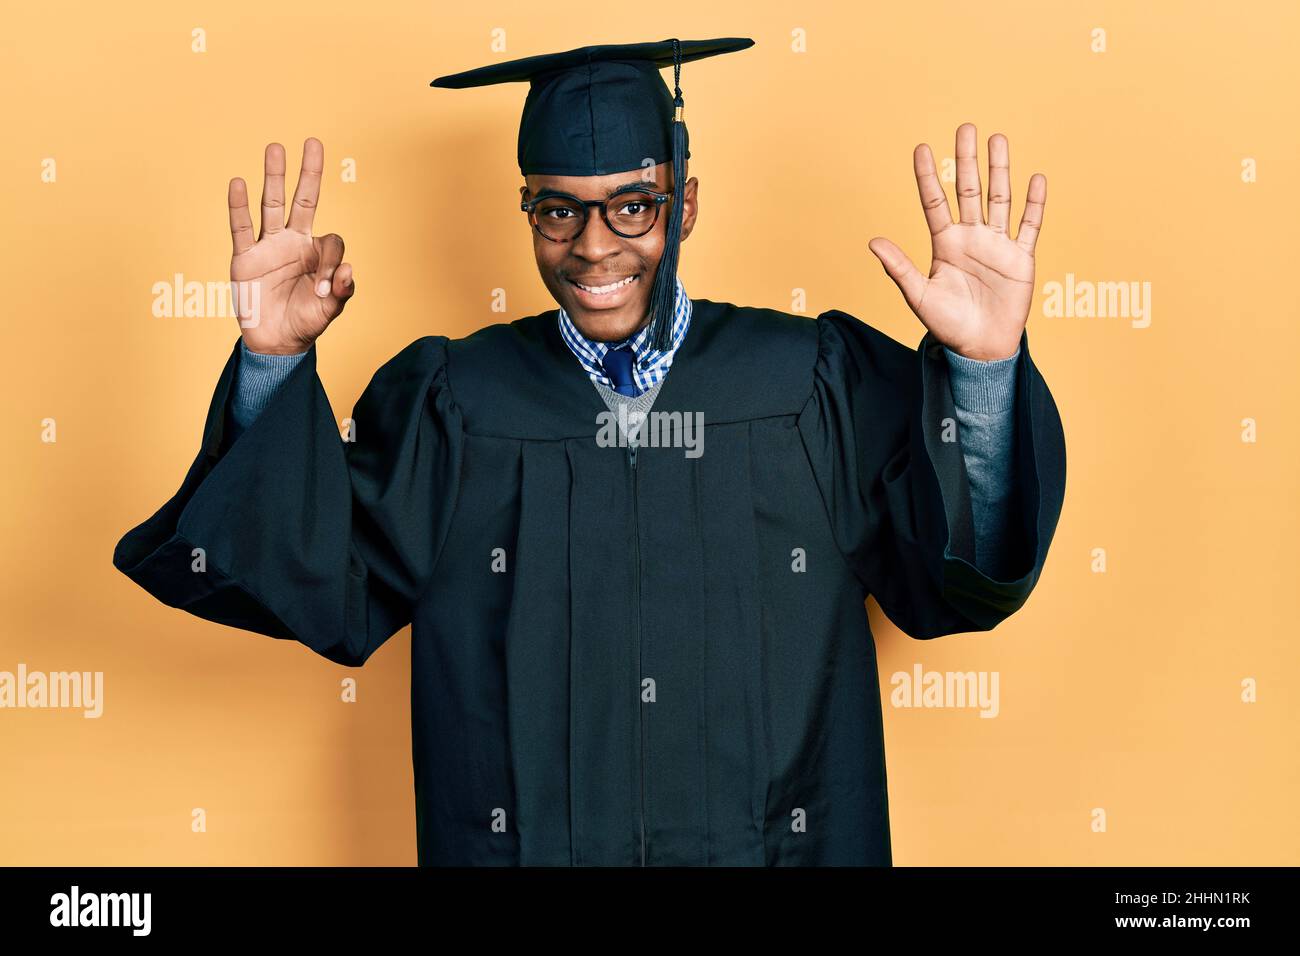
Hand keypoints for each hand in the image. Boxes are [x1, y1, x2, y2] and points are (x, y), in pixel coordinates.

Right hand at [227, 138, 354, 353]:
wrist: (276, 342)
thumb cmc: (305, 322)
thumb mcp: (330, 310)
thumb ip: (342, 291)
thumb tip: (349, 270)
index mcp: (317, 254)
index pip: (331, 241)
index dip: (332, 264)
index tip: (326, 287)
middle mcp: (293, 242)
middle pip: (302, 201)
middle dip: (308, 174)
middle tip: (313, 143)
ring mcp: (268, 246)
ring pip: (271, 205)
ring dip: (274, 178)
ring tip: (275, 148)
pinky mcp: (245, 257)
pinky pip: (241, 228)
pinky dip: (238, 207)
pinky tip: (238, 183)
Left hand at [868, 123, 1045, 360]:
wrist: (980, 348)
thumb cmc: (947, 325)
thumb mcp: (919, 296)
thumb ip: (899, 268)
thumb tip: (872, 242)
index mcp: (945, 244)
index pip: (934, 203)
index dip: (927, 176)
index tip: (921, 148)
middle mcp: (971, 238)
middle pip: (968, 190)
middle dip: (966, 160)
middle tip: (965, 128)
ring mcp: (997, 245)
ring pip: (999, 199)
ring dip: (999, 170)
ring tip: (998, 139)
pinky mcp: (1021, 258)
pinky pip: (1029, 226)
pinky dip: (1034, 204)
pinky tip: (1036, 179)